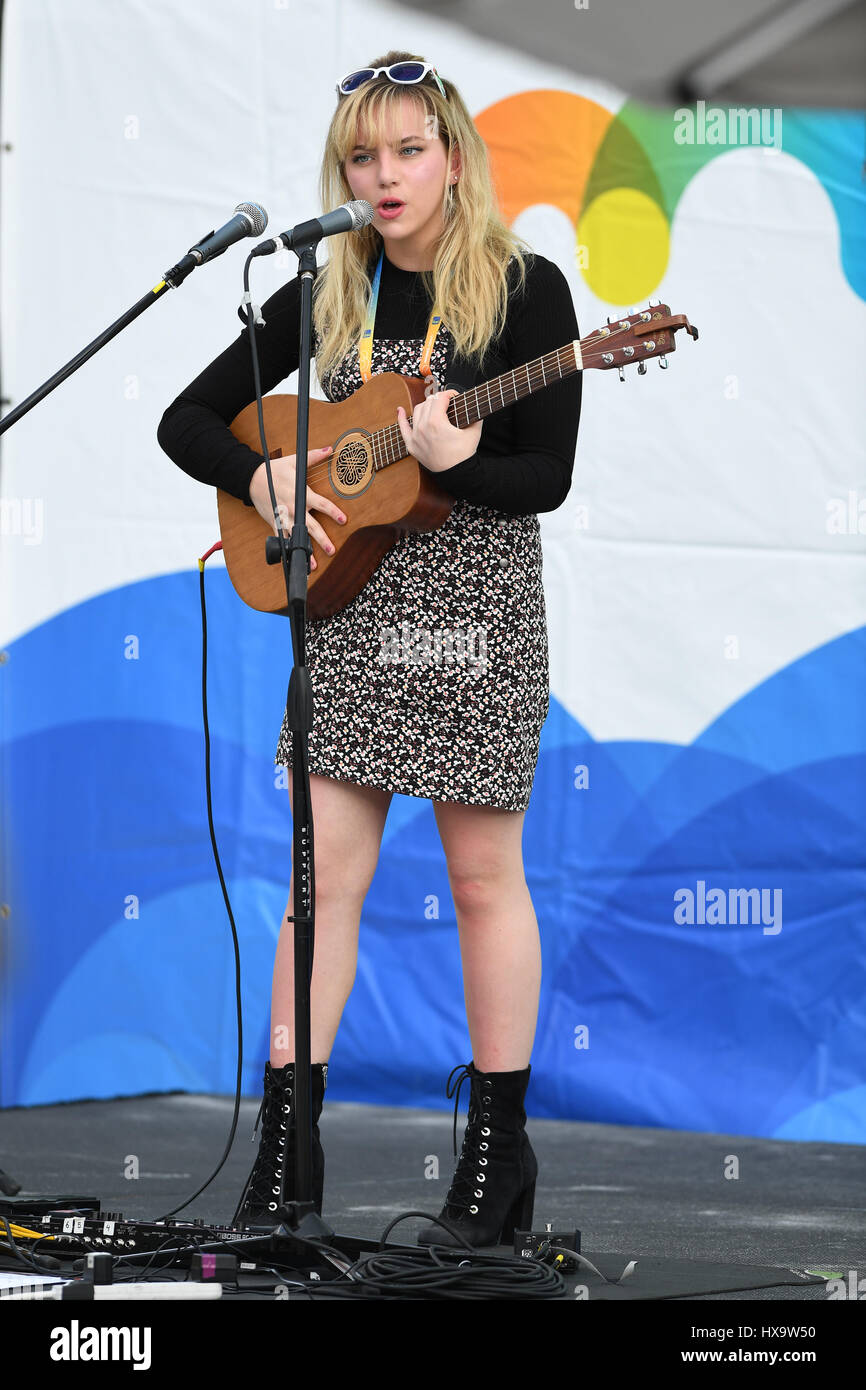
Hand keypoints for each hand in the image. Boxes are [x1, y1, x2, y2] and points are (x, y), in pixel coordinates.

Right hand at [248, 446, 345, 570]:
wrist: (252, 479)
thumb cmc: (275, 470)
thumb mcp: (294, 461)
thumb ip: (314, 456)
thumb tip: (330, 448)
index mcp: (300, 493)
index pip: (321, 504)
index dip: (333, 512)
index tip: (343, 520)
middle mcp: (293, 508)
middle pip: (310, 526)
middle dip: (321, 539)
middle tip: (332, 550)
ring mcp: (282, 517)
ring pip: (295, 537)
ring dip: (303, 550)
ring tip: (312, 565)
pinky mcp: (274, 522)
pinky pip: (281, 538)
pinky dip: (286, 550)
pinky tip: (293, 561)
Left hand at [396, 387, 481, 472]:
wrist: (456, 474)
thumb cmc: (464, 455)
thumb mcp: (474, 432)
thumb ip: (475, 415)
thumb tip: (474, 404)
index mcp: (436, 423)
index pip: (441, 398)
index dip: (450, 393)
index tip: (455, 396)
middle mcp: (423, 428)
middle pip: (429, 402)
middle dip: (439, 399)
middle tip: (447, 402)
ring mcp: (415, 436)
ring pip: (417, 411)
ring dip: (426, 406)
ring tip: (434, 407)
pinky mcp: (411, 445)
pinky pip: (403, 428)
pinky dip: (401, 417)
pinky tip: (400, 410)